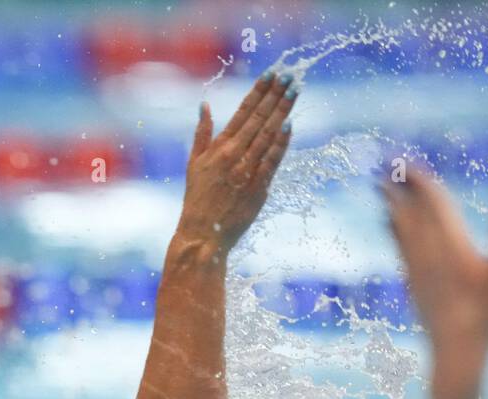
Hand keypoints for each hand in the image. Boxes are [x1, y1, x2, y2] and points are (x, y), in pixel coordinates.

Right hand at [176, 71, 296, 252]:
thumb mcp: (193, 163)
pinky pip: (272, 160)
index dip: (258, 92)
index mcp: (218, 147)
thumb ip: (201, 133)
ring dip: (282, 112)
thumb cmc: (197, 200)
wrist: (203, 234)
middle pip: (259, 119)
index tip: (271, 74)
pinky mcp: (258, 188)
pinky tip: (289, 125)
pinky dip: (281, 143)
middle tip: (289, 76)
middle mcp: (233, 155)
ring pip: (268, 135)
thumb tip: (204, 105)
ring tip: (294, 92)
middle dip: (275, 96)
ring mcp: (247, 171)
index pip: (243, 112)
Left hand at [382, 168, 487, 385]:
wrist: (456, 354)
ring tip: (381, 184)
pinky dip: (394, 229)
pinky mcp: (412, 285)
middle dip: (399, 185)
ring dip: (392, 203)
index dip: (420, 180)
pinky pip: (399, 247)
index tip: (407, 161)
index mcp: (451, 245)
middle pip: (410, 211)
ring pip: (400, 228)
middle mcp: (428, 254)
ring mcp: (417, 270)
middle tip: (386, 161)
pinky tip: (390, 223)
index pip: (432, 203)